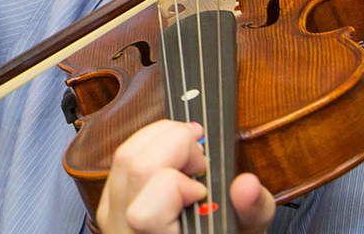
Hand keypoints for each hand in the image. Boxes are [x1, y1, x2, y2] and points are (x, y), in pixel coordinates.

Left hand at [96, 120, 274, 233]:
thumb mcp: (245, 232)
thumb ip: (251, 211)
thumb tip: (246, 185)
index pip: (146, 212)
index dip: (179, 187)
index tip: (203, 191)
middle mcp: (125, 232)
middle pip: (133, 167)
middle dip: (174, 145)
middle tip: (201, 159)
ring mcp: (112, 217)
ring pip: (123, 159)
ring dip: (162, 139)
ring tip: (191, 151)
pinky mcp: (111, 202)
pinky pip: (121, 162)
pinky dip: (151, 146)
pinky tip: (175, 155)